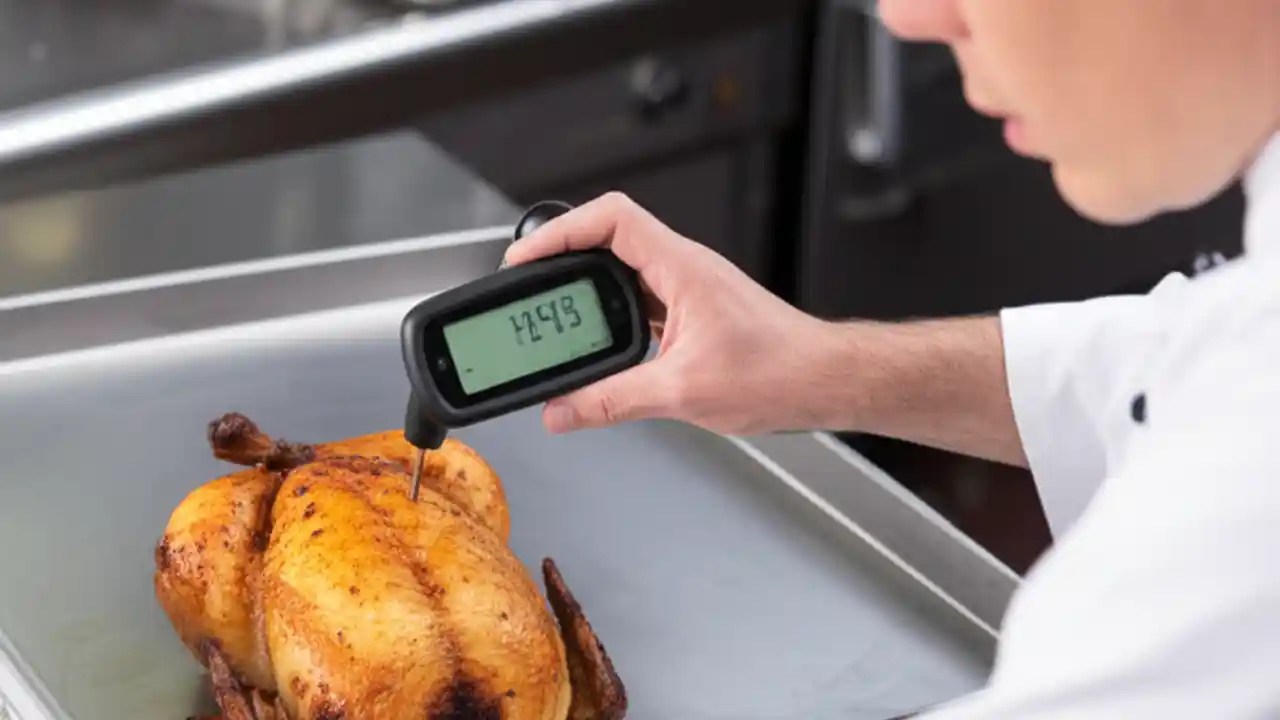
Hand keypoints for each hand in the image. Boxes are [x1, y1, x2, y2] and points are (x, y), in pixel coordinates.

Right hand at [503, 193, 829, 435]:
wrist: (825, 381)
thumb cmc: (781, 371)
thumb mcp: (682, 392)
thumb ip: (611, 402)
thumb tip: (562, 410)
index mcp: (681, 267)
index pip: (610, 219)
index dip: (560, 230)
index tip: (526, 256)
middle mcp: (684, 268)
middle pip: (608, 239)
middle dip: (561, 257)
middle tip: (527, 283)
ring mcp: (690, 288)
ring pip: (623, 272)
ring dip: (586, 290)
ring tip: (552, 314)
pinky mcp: (694, 312)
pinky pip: (640, 301)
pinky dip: (611, 316)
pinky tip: (598, 346)